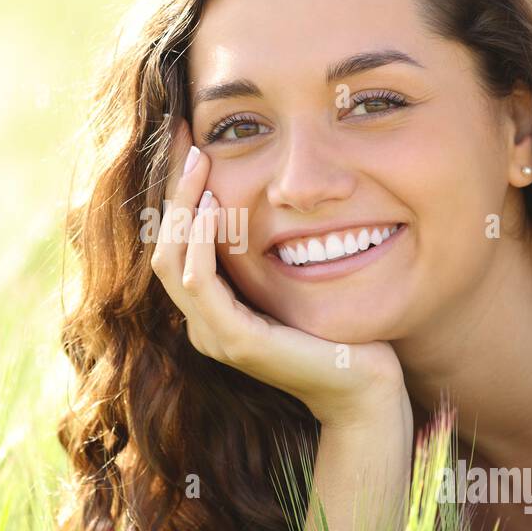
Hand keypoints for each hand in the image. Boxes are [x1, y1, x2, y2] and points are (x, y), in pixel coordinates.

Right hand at [149, 117, 409, 428]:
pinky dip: (201, 244)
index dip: (176, 194)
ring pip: (172, 261)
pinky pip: (202, 284)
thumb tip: (271, 196)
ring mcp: (216, 336)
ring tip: (199, 162)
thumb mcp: (299, 282)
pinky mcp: (238, 342)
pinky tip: (212, 208)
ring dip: (182, 207)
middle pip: (164, 247)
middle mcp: (204, 325)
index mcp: (213, 311)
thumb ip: (275, 252)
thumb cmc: (343, 335)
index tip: (186, 141)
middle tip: (184, 137)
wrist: (366, 393)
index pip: (176, 245)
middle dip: (172, 190)